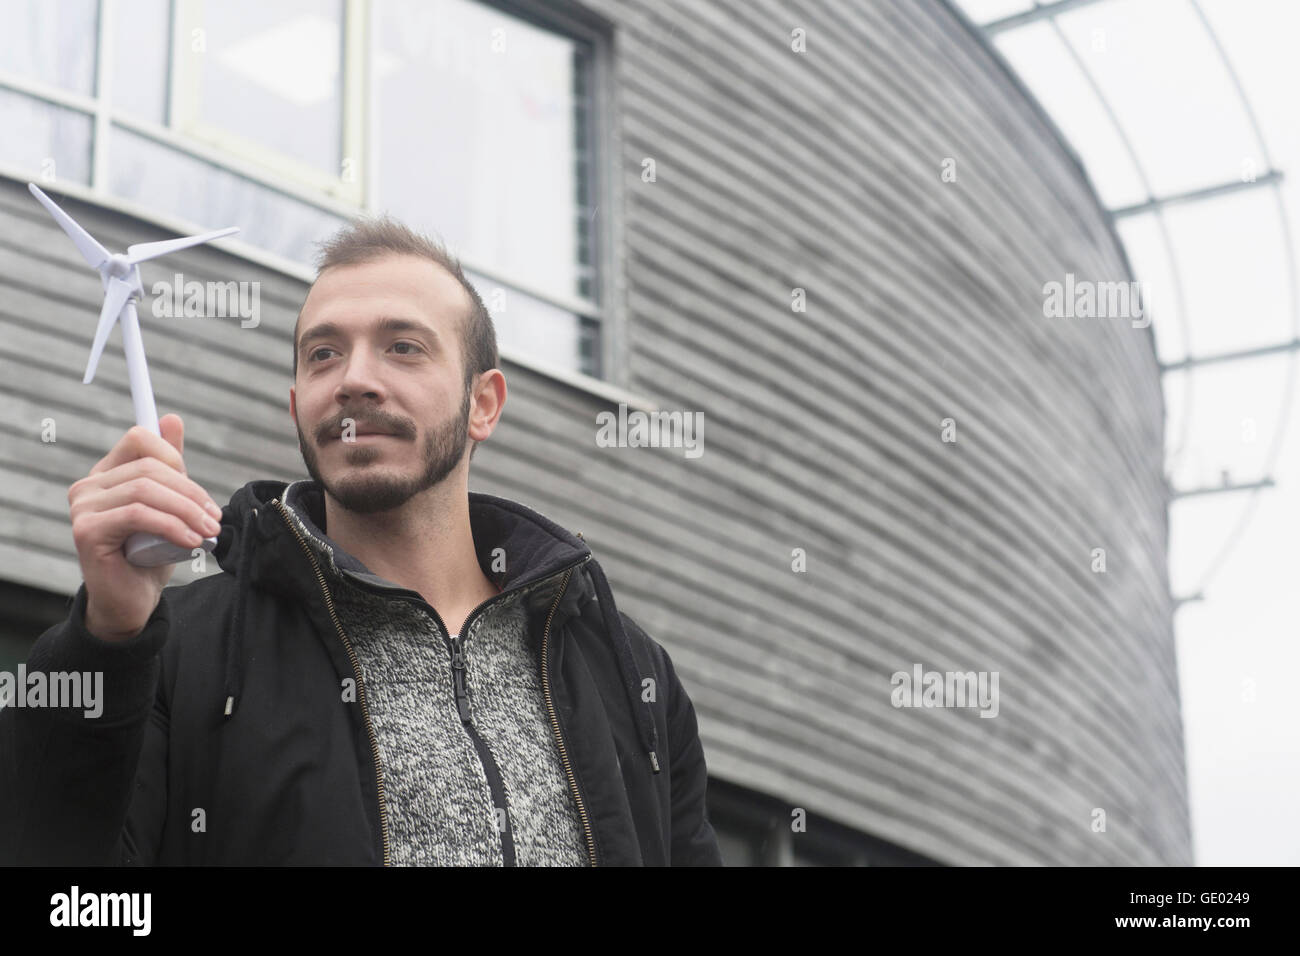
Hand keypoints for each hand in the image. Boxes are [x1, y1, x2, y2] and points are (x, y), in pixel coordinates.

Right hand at [69, 414, 222, 641]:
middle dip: (190, 492)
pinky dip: (172, 526)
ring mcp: (82, 507)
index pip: (140, 439)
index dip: (176, 458)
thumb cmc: (152, 554)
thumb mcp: (169, 506)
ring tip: (209, 532)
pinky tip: (192, 542)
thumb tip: (172, 418)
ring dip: (187, 510)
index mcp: (107, 474)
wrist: (132, 602)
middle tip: (215, 518)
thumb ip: (170, 467)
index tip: (203, 496)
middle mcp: (88, 486)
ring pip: (145, 489)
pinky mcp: (86, 531)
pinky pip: (138, 515)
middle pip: (149, 467)